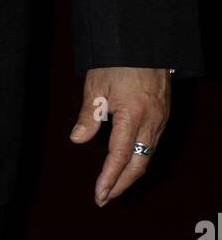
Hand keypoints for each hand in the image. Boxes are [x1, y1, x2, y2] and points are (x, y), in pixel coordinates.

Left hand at [70, 67, 170, 205]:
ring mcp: (160, 119)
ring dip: (131, 173)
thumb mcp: (97, 84)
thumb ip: (88, 114)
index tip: (99, 194)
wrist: (145, 42)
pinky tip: (129, 161)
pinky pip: (152, 143)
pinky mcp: (163, 114)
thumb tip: (77, 139)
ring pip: (147, 155)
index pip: (120, 155)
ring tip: (114, 186)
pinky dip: (140, 157)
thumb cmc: (118, 59)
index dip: (109, 178)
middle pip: (138, 163)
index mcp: (132, 115)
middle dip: (121, 184)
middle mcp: (151, 122)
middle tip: (104, 197)